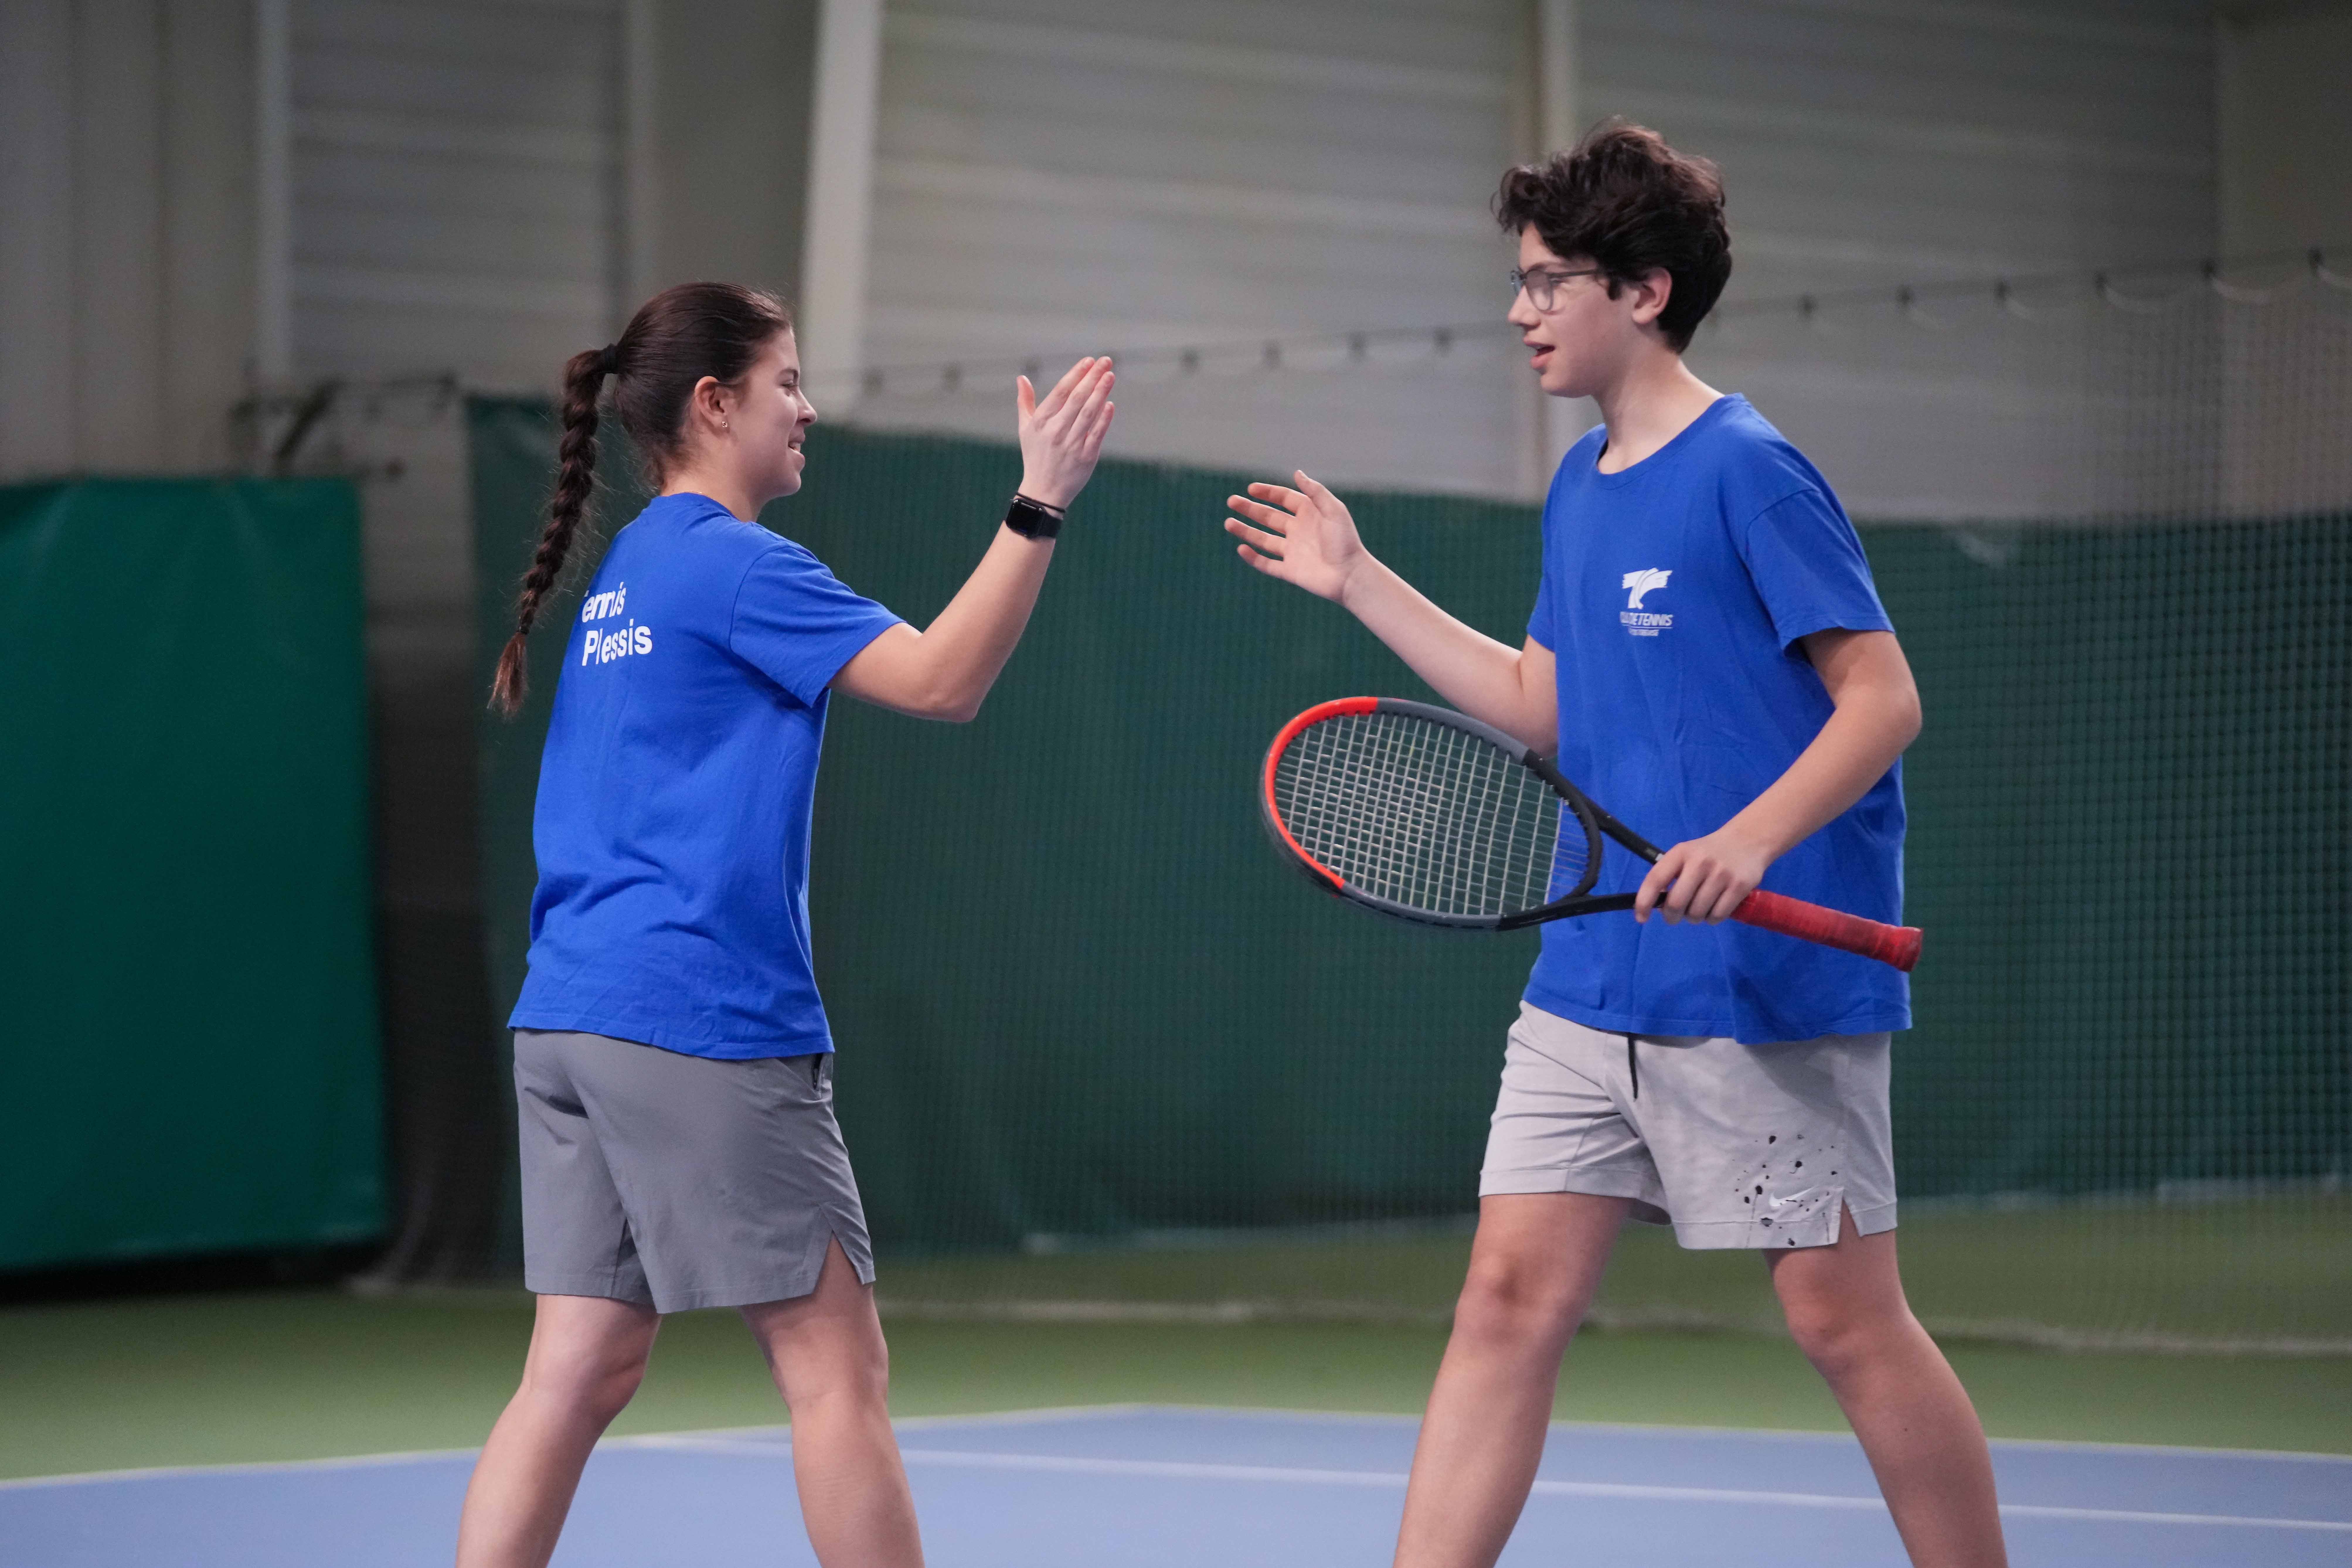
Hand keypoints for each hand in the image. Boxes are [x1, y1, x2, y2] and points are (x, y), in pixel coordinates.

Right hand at [1015, 357, 1115, 511]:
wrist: (1043, 491)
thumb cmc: (1035, 456)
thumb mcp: (1025, 429)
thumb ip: (1025, 402)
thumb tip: (1021, 378)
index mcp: (1041, 422)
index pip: (1061, 392)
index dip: (1076, 375)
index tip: (1089, 361)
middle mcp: (1055, 432)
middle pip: (1077, 399)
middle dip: (1092, 378)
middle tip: (1106, 361)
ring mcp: (1071, 445)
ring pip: (1088, 414)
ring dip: (1101, 393)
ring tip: (1110, 376)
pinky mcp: (1085, 457)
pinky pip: (1096, 434)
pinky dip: (1104, 419)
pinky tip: (1110, 404)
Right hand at [1224, 472, 1369, 603]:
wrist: (1351, 575)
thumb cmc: (1346, 541)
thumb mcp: (1334, 510)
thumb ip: (1315, 491)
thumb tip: (1296, 472)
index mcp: (1309, 515)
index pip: (1284, 499)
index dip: (1268, 493)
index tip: (1251, 489)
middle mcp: (1298, 531)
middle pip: (1269, 517)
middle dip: (1250, 509)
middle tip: (1231, 501)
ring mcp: (1293, 552)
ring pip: (1263, 540)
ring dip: (1246, 531)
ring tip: (1228, 523)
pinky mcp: (1290, 571)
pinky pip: (1267, 564)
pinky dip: (1253, 558)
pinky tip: (1241, 548)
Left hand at [1633, 827, 1776, 924]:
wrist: (1748, 840)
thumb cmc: (1709, 853)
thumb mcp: (1686, 855)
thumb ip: (1670, 875)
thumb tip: (1654, 905)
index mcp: (1680, 853)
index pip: (1655, 879)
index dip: (1643, 901)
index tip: (1641, 918)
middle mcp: (1699, 862)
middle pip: (1676, 903)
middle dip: (1672, 916)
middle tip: (1675, 916)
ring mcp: (1721, 874)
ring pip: (1697, 913)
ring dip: (1694, 918)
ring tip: (1699, 908)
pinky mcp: (1739, 886)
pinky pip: (1717, 916)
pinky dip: (1712, 919)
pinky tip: (1714, 908)